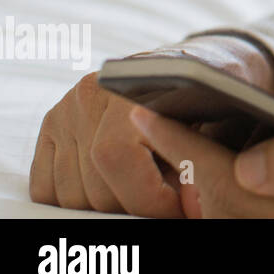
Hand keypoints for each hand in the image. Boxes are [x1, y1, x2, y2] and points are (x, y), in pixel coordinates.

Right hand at [28, 35, 273, 214]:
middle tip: (166, 206)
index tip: (178, 210)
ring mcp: (68, 108)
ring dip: (108, 204)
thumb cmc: (217, 94)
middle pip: (95, 183)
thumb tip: (192, 201)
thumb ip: (205, 156)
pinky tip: (114, 189)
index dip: (148, 199)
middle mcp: (92, 93)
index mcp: (132, 85)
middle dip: (133, 207)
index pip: (116, 158)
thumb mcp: (226, 116)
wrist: (200, 63)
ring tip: (145, 193)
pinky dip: (76, 198)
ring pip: (72, 192)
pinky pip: (47, 186)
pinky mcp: (53, 123)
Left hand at [129, 95, 273, 217]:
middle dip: (179, 160)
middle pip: (225, 204)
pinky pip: (270, 208)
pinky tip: (232, 149)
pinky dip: (237, 181)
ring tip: (172, 127)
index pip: (236, 182)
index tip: (147, 108)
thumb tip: (248, 162)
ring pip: (243, 211)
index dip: (186, 144)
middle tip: (141, 112)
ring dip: (201, 173)